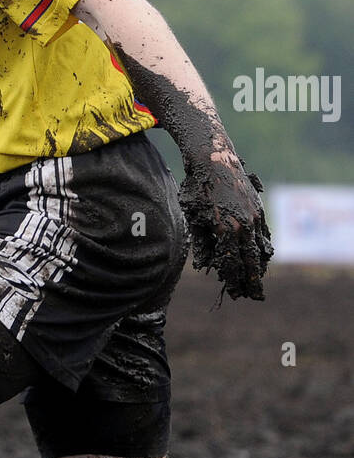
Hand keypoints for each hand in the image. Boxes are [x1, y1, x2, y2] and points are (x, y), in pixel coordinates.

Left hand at [178, 152, 272, 300]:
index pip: (230, 264)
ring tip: (258, 282)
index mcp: (224, 231)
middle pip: (249, 262)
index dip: (232, 280)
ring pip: (259, 249)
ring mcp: (254, 218)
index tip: (233, 292)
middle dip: (251, 281)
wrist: (214, 161)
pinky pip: (263, 235)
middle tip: (253, 297)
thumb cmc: (197, 189)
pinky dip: (263, 249)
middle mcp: (243, 226)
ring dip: (259, 268)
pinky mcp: (258, 209)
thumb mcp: (194, 218)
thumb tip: (206, 265)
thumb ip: (202, 243)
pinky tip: (262, 258)